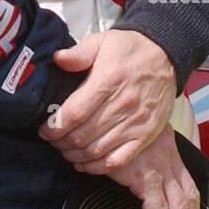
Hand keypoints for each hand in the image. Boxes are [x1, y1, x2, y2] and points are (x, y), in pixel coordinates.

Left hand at [37, 29, 175, 170]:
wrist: (165, 56)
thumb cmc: (129, 49)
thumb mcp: (102, 41)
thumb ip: (79, 53)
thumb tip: (57, 60)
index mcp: (108, 81)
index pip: (74, 113)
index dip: (54, 126)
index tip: (43, 130)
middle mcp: (123, 105)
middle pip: (83, 135)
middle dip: (61, 142)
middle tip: (52, 141)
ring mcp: (136, 122)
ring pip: (97, 150)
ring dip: (75, 156)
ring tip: (64, 151)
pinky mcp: (146, 134)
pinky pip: (119, 160)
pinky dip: (98, 166)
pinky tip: (85, 163)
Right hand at [106, 124, 200, 208]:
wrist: (107, 114)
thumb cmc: (114, 129)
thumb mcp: (133, 142)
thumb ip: (138, 157)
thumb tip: (128, 178)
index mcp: (171, 157)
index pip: (191, 189)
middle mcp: (171, 164)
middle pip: (191, 202)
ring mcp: (161, 170)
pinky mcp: (147, 177)